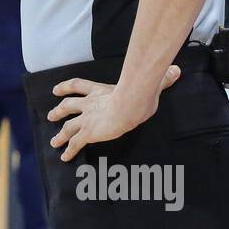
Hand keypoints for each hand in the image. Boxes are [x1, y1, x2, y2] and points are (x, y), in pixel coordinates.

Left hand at [48, 65, 182, 160]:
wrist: (129, 105)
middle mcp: (89, 105)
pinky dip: (69, 151)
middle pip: (67, 106)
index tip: (56, 90)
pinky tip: (64, 157)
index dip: (65, 87)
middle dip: (58, 111)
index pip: (77, 85)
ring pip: (68, 127)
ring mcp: (87, 119)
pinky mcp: (88, 133)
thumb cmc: (139, 93)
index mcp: (99, 91)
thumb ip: (161, 79)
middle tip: (51, 115)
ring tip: (54, 141)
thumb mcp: (149, 85)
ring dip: (60, 134)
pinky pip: (75, 144)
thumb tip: (177, 70)